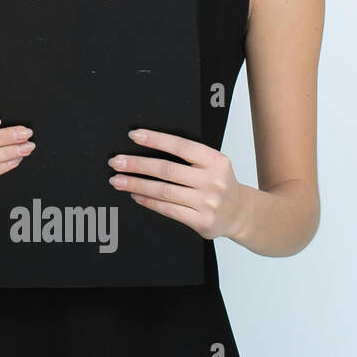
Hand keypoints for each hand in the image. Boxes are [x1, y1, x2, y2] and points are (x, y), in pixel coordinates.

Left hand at [107, 128, 246, 239]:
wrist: (240, 213)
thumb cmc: (218, 184)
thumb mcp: (212, 164)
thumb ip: (188, 156)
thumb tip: (147, 147)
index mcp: (215, 161)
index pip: (181, 146)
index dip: (156, 139)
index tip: (134, 135)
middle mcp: (213, 181)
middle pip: (167, 169)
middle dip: (137, 165)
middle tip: (116, 162)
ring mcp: (208, 203)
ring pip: (164, 191)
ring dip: (136, 184)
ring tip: (118, 180)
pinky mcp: (202, 221)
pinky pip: (168, 209)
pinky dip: (148, 201)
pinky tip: (135, 195)